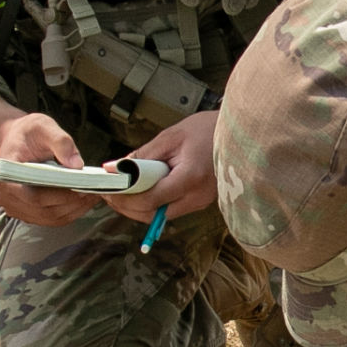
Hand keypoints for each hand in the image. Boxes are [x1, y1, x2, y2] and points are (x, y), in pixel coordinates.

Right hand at [0, 111, 93, 224]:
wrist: (16, 140)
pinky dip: (70, 211)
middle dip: (73, 203)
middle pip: (45, 210)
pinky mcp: (27, 212)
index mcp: (6, 177)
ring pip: (51, 218)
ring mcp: (16, 208)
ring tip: (93, 196)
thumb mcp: (43, 127)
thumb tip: (77, 165)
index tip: (83, 189)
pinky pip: (51, 218)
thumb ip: (60, 142)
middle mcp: (7, 198)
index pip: (35, 197)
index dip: (61, 196)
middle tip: (95, 192)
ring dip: (75, 210)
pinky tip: (84, 200)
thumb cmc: (28, 133)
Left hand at [102, 110, 216, 223]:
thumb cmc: (207, 130)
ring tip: (122, 192)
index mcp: (190, 178)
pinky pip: (171, 209)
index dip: (125, 199)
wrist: (238, 134)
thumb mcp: (170, 137)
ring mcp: (201, 202)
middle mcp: (197, 197)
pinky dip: (153, 204)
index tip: (108, 191)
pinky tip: (141, 191)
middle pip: (153, 215)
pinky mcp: (200, 201)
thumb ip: (141, 156)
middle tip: (110, 195)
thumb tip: (114, 168)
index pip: (150, 200)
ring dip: (139, 207)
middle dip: (128, 207)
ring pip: (161, 216)